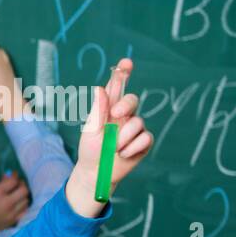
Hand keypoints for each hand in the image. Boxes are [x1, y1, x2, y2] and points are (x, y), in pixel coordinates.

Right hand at [0, 171, 28, 236]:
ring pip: (26, 200)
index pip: (13, 181)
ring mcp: (11, 213)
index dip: (14, 176)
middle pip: (23, 190)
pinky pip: (25, 211)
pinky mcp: (13, 220)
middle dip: (21, 185)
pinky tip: (18, 204)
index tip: (14, 174)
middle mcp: (6, 203)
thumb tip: (9, 177)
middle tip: (17, 184)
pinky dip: (23, 206)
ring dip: (22, 195)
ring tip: (17, 194)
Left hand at [64, 58, 151, 217]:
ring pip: (137, 123)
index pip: (117, 87)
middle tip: (116, 114)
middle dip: (126, 104)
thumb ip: (97, 111)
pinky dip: (132, 147)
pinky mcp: (143, 142)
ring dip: (123, 137)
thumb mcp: (90, 131)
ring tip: (113, 148)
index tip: (126, 62)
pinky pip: (145, 138)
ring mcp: (135, 128)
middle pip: (133, 100)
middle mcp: (124, 116)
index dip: (123, 74)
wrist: (96, 174)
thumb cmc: (90, 150)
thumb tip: (100, 89)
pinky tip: (122, 154)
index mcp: (108, 109)